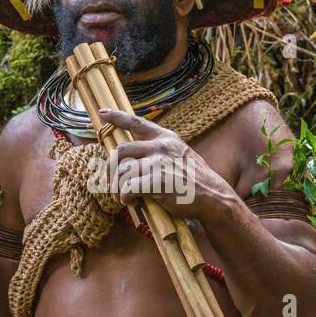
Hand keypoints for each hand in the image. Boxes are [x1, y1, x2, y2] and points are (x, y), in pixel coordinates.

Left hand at [97, 108, 235, 220]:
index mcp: (166, 138)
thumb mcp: (180, 156)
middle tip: (110, 183)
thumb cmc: (195, 182)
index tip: (102, 113)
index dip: (117, 117)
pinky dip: (125, 197)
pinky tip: (131, 203)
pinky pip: (128, 187)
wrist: (213, 197)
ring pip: (122, 172)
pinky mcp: (157, 180)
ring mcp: (159, 162)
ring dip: (117, 188)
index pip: (136, 122)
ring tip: (122, 198)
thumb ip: (159, 153)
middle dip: (109, 169)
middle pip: (120, 151)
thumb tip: (132, 162)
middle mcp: (161, 146)